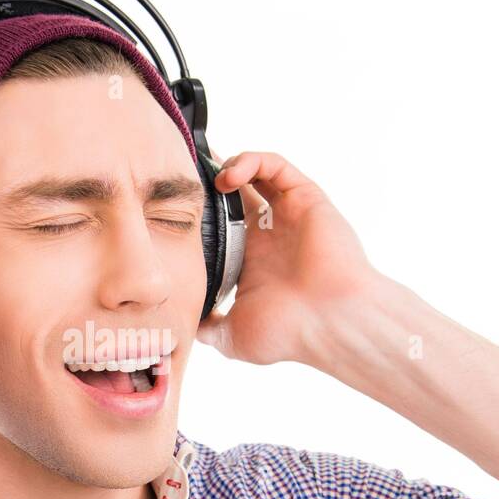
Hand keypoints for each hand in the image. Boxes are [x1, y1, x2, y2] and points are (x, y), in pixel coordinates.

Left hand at [196, 150, 381, 365]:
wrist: (331, 322)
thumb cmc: (290, 333)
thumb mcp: (233, 337)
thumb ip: (208, 328)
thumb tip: (184, 326)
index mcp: (250, 260)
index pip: (218, 224)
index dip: (196, 213)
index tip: (168, 207)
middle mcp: (268, 234)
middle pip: (233, 193)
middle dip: (207, 179)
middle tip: (182, 175)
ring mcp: (286, 214)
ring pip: (254, 173)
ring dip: (228, 167)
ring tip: (210, 179)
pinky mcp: (304, 197)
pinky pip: (275, 165)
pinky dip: (251, 161)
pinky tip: (229, 178)